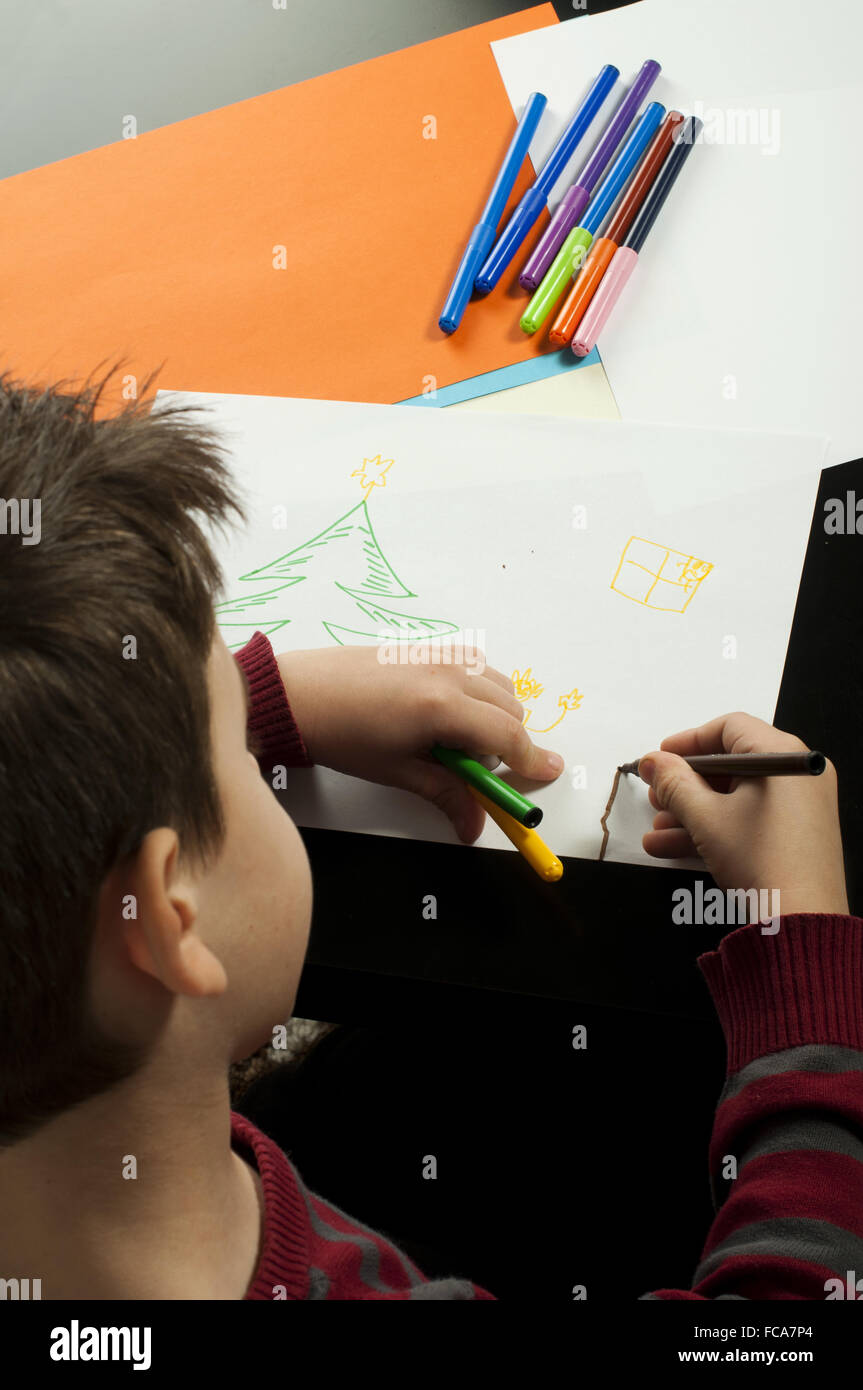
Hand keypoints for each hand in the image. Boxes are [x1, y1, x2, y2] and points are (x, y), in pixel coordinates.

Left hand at [276, 644, 563, 842]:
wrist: (297, 694)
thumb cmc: (341, 734)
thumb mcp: (398, 771)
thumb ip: (446, 795)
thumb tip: (473, 826)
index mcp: (442, 706)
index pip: (508, 734)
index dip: (531, 760)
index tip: (548, 774)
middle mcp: (449, 672)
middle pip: (511, 708)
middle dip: (503, 743)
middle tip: (466, 767)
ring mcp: (439, 654)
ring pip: (497, 684)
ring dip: (491, 715)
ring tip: (448, 739)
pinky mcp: (427, 646)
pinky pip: (474, 667)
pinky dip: (475, 692)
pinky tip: (440, 712)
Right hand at [639, 711, 848, 915]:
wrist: (802, 922)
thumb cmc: (760, 859)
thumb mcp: (705, 818)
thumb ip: (674, 783)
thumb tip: (651, 762)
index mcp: (783, 755)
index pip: (730, 728)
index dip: (688, 741)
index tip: (659, 759)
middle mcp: (797, 774)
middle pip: (731, 764)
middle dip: (685, 784)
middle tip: (655, 796)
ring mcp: (799, 806)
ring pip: (735, 796)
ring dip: (691, 812)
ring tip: (657, 830)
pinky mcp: (794, 834)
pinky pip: (748, 818)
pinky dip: (714, 828)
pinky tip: (671, 846)